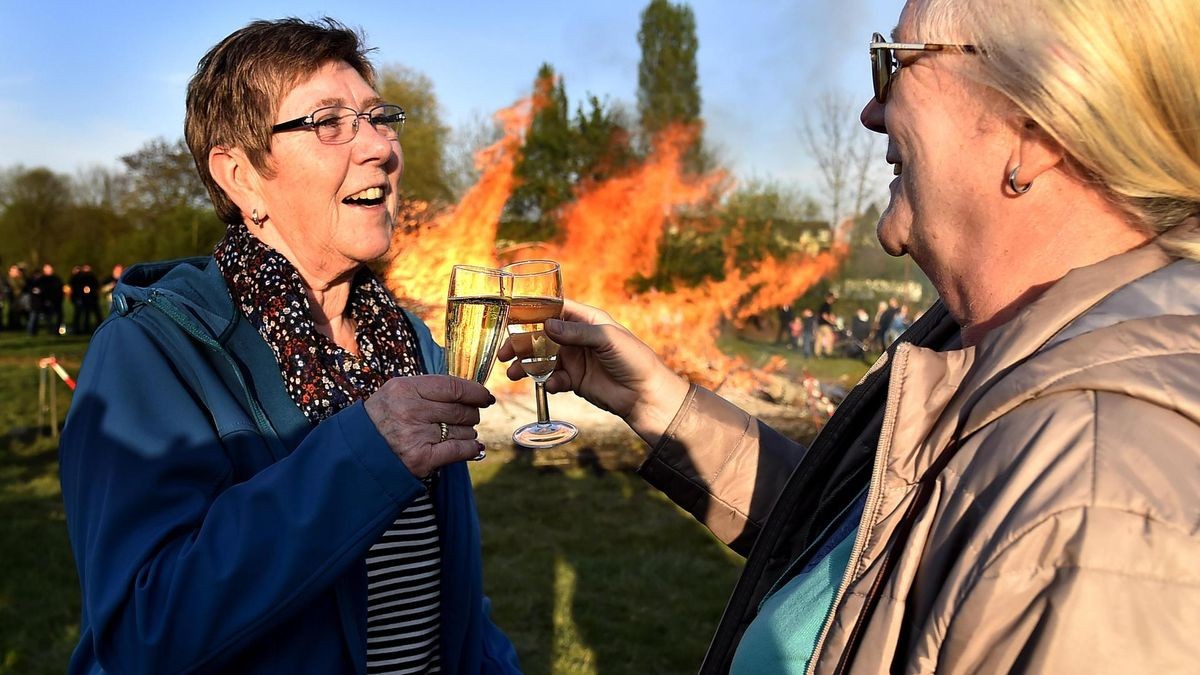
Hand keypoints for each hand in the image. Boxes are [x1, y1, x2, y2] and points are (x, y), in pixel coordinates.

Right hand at [364, 375, 493, 477]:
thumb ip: (429, 389)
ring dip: (467, 433)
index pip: (452, 387)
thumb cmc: (383, 418)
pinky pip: (458, 450)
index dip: (475, 391)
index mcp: (405, 388)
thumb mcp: (398, 393)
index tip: (485, 396)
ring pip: (462, 430)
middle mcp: (410, 410)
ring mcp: (415, 435)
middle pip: (460, 410)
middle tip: (470, 417)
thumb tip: (470, 391)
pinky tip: (475, 448)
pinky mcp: (420, 458)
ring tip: (457, 433)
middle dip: (471, 414)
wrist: (358, 451)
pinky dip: (471, 449)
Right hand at [497, 299, 689, 445]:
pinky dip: (547, 382)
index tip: (511, 317)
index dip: (533, 312)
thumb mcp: (606, 339)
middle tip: (504, 353)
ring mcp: (575, 360)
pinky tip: (550, 386)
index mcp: (587, 320)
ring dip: (527, 365)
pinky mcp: (575, 381)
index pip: (555, 309)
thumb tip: (547, 326)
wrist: (646, 396)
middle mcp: (577, 338)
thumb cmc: (634, 359)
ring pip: (543, 359)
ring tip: (513, 373)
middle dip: (522, 344)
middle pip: (542, 336)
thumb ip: (576, 332)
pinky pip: (553, 379)